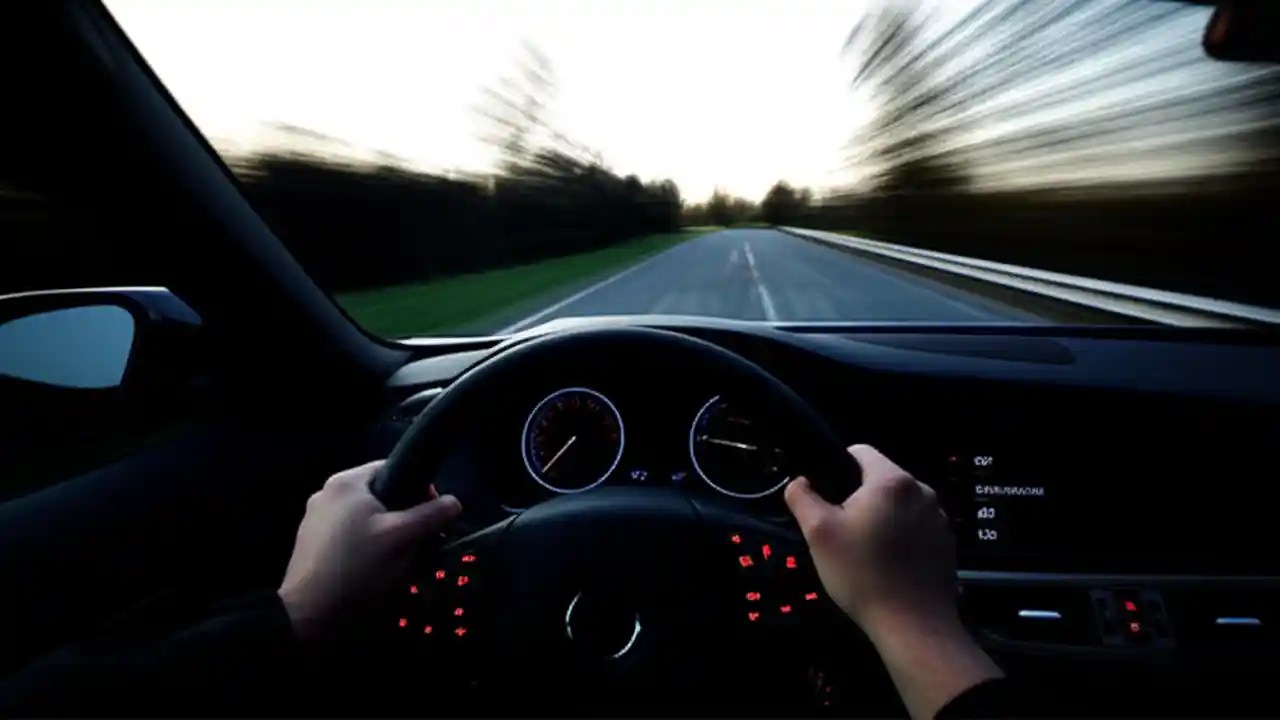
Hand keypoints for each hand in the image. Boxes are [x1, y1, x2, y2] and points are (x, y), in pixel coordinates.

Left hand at [278, 460, 460, 639]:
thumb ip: (431, 516)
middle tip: (418, 539)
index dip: (419, 488)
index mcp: (346, 482)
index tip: (431, 514)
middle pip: (378, 494)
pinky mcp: (310, 541)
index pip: (392, 468)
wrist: (309, 612)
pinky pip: (348, 533)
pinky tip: (372, 566)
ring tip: (397, 557)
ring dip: (384, 531)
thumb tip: (455, 502)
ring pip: (363, 516)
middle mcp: (326, 493)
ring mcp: (314, 518)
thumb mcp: (402, 538)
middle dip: (402, 515)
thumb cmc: (357, 566)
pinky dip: (364, 543)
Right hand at [786, 445, 1000, 719]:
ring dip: (882, 517)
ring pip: (900, 504)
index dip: (837, 468)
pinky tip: (891, 564)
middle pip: (881, 478)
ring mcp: (940, 517)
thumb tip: (801, 481)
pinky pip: (917, 526)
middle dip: (859, 497)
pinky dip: (902, 536)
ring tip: (867, 551)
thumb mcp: (818, 533)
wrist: (912, 624)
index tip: (827, 499)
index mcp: (892, 480)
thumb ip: (803, 497)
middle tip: (843, 531)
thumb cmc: (862, 572)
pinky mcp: (948, 542)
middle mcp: (922, 490)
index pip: (860, 451)